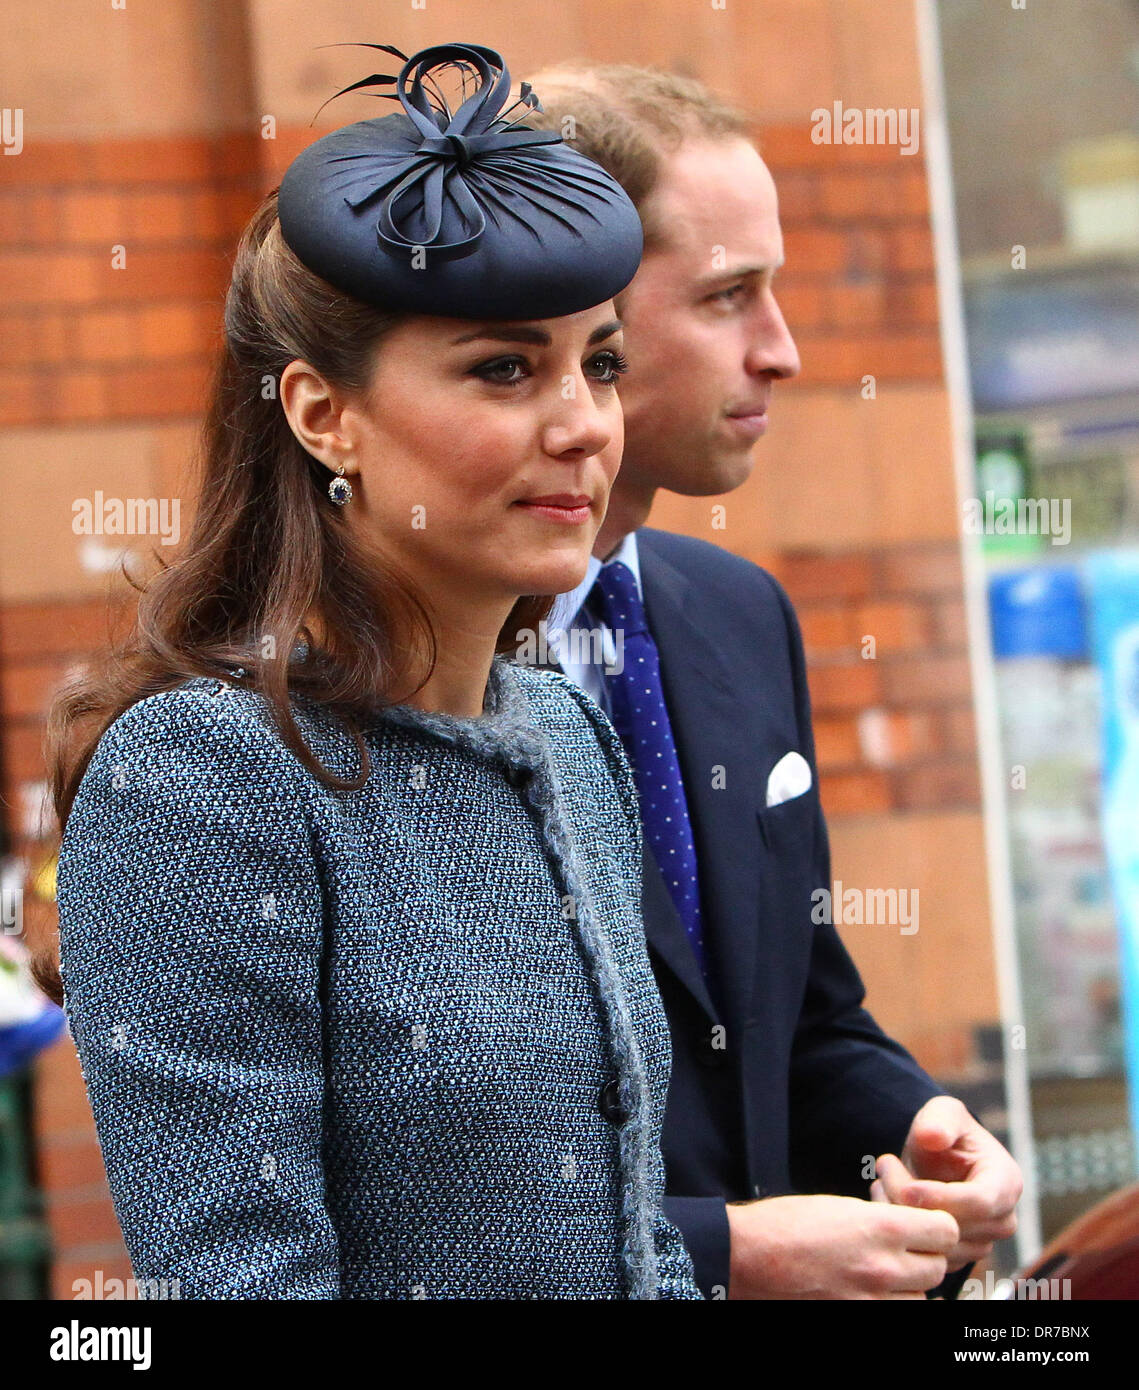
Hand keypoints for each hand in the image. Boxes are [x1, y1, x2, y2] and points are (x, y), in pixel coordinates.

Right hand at [725, 1193, 958, 1298]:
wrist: (751, 1255)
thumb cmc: (786, 1224)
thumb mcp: (840, 1205)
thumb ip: (880, 1217)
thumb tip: (905, 1224)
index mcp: (881, 1228)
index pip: (946, 1231)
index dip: (936, 1225)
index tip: (925, 1224)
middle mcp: (884, 1267)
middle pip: (937, 1268)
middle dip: (924, 1256)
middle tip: (905, 1248)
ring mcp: (872, 1299)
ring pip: (922, 1297)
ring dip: (911, 1285)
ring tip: (887, 1272)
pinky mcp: (859, 1317)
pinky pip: (896, 1313)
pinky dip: (892, 1302)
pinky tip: (874, 1291)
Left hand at [871, 1095, 1022, 1271]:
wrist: (936, 1157)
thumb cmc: (942, 1131)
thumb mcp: (942, 1113)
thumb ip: (939, 1120)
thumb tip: (933, 1136)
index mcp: (1006, 1183)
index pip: (979, 1203)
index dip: (939, 1198)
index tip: (905, 1186)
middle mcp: (1003, 1220)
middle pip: (957, 1228)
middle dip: (913, 1204)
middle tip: (882, 1171)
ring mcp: (983, 1242)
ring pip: (939, 1246)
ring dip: (903, 1217)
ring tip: (881, 1183)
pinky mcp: (960, 1256)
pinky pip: (929, 1256)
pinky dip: (904, 1233)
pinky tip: (887, 1201)